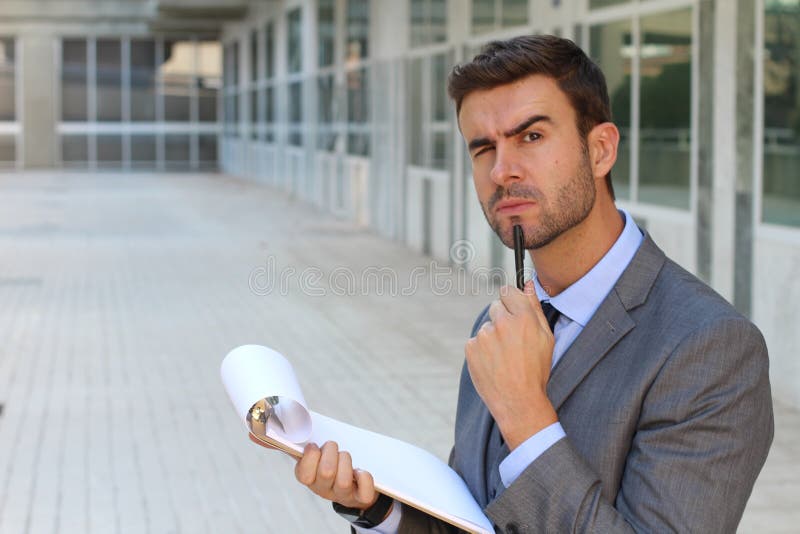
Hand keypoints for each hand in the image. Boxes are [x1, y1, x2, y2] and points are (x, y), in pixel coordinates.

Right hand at [294, 440, 378, 509]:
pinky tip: (360, 471)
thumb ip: (300, 446)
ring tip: (345, 457)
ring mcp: (343, 495)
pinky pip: (365, 493)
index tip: (314, 446)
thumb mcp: (314, 456)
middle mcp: (324, 490)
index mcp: (310, 480)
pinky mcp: (361, 498)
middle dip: (331, 451)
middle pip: (326, 472)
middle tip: (332, 447)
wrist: (353, 486)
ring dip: (346, 460)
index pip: (303, 475)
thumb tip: (277, 434)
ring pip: (343, 481)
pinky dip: (364, 477)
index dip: (310, 456)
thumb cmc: (330, 463)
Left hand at [465, 281, 557, 448]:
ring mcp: (484, 335)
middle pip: (495, 307)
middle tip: (511, 342)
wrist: (518, 401)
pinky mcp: (471, 347)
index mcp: (523, 318)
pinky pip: (476, 341)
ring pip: (486, 327)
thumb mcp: (546, 338)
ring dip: (492, 337)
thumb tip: (528, 284)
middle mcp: (502, 322)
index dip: (510, 301)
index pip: (508, 291)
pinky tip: (493, 364)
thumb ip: (535, 307)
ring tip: (504, 358)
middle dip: (502, 319)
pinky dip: (482, 350)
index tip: (512, 310)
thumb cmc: (536, 370)